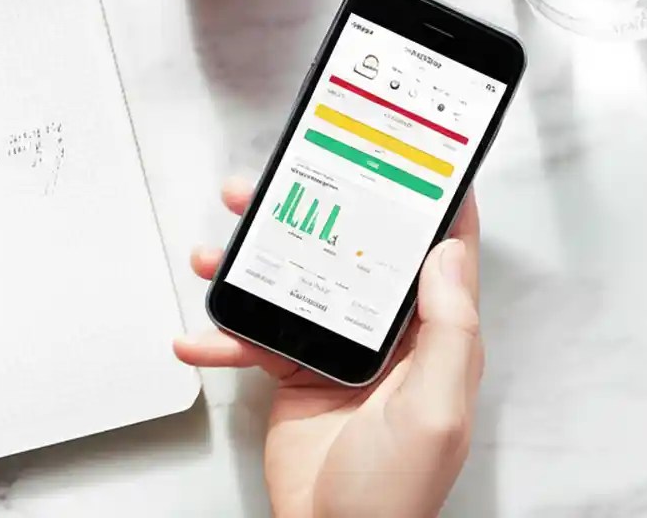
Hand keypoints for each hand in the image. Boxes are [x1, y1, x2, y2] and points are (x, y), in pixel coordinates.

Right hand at [176, 178, 482, 517]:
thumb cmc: (395, 492)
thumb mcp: (436, 408)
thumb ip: (449, 330)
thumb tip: (447, 254)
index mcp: (432, 337)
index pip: (439, 255)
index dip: (428, 206)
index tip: (409, 162)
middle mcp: (386, 337)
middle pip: (347, 256)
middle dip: (308, 217)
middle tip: (272, 188)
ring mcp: (335, 353)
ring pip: (293, 286)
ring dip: (251, 266)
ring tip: (217, 252)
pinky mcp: (294, 373)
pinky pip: (253, 340)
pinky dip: (220, 337)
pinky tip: (198, 337)